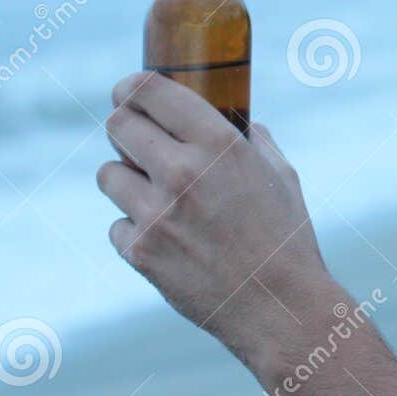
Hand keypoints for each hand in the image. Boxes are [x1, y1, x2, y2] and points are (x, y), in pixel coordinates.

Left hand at [98, 71, 332, 367]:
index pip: (148, 90)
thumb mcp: (282, 178)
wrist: (281, 308)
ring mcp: (156, 213)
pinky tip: (170, 242)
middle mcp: (183, 172)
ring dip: (128, 181)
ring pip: (108, 174)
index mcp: (220, 145)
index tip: (130, 93)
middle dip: (127, 130)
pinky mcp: (141, 250)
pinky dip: (137, 231)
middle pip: (117, 125)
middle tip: (140, 143)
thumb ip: (255, 143)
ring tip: (160, 199)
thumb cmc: (288, 241)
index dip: (132, 87)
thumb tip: (241, 124)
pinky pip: (118, 225)